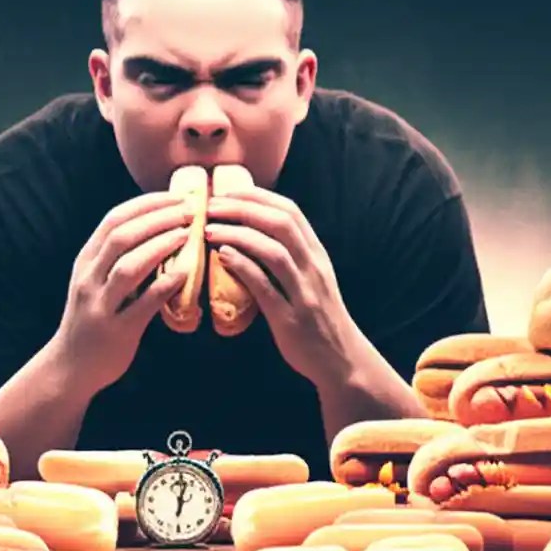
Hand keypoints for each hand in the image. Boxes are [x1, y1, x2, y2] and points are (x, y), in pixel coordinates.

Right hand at [52, 191, 193, 394]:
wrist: (70, 367)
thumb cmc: (92, 318)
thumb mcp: (96, 280)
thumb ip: (118, 257)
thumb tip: (157, 226)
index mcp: (86, 261)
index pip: (114, 220)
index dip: (146, 204)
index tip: (176, 196)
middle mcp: (89, 279)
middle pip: (121, 236)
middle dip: (158, 218)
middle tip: (190, 211)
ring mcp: (100, 305)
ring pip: (129, 267)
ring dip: (161, 246)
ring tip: (188, 234)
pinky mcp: (116, 331)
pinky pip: (143, 304)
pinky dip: (165, 285)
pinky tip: (186, 273)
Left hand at [205, 188, 363, 384]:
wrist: (341, 360)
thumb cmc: (318, 317)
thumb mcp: (311, 278)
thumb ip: (289, 255)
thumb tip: (254, 231)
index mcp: (316, 255)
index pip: (290, 211)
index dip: (258, 196)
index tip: (228, 190)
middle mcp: (313, 268)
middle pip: (281, 223)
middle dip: (243, 208)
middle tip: (211, 206)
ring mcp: (304, 293)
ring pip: (274, 251)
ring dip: (238, 234)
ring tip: (209, 229)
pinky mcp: (290, 319)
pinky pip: (265, 287)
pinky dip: (243, 267)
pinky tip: (222, 256)